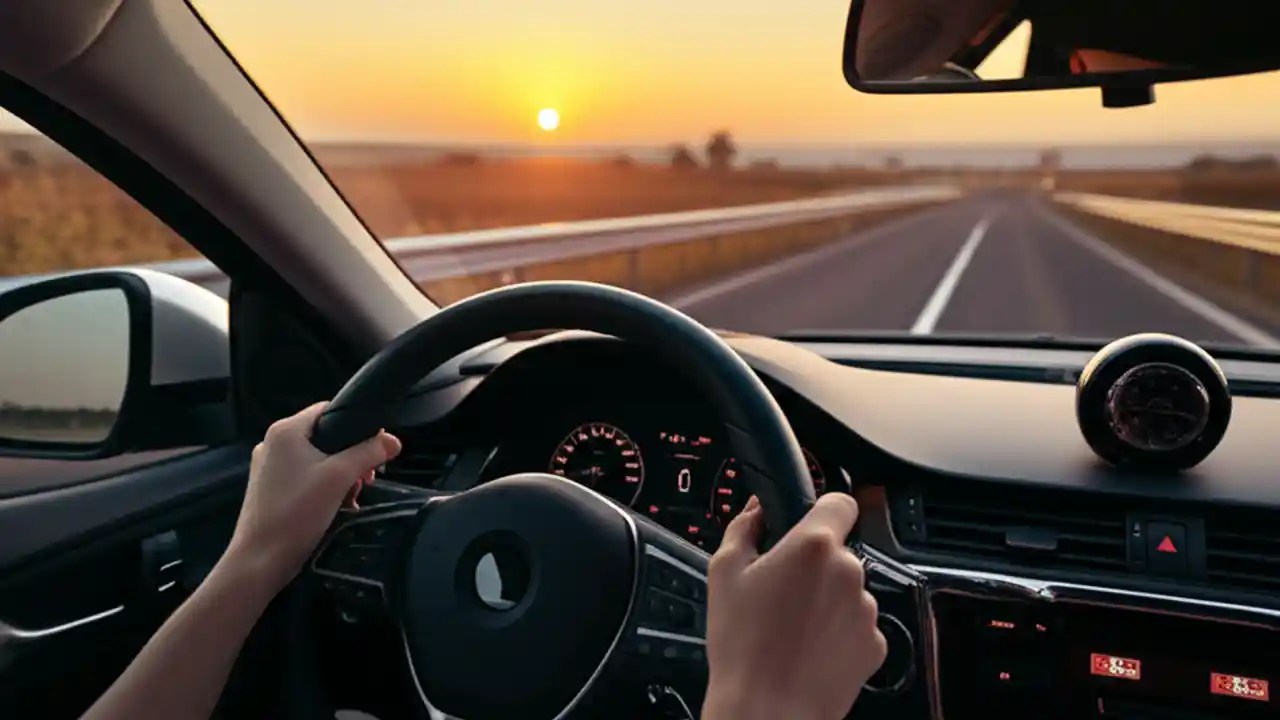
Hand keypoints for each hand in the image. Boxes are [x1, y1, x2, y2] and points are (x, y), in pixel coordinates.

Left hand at [224, 402, 401, 588]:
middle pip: (325, 436)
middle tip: (367, 478)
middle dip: (351, 456)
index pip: (328, 410)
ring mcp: (268, 468)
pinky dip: (323, 487)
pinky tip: (335, 506)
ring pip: (317, 459)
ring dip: (340, 475)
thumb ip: (368, 453)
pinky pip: (305, 477)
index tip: (376, 447)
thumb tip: (394, 441)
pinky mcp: (268, 490)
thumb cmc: (296, 513)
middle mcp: (272, 444)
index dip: (356, 424)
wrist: (260, 561)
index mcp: (285, 431)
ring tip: (351, 497)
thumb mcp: (339, 478)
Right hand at [702, 494, 885, 719]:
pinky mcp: (875, 645)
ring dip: (826, 600)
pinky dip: (837, 632)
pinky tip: (808, 649)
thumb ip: (743, 528)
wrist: (767, 710)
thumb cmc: (741, 645)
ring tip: (791, 627)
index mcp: (814, 546)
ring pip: (847, 590)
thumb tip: (756, 510)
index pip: (840, 502)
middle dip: (814, 566)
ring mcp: (866, 611)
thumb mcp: (724, 573)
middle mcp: (849, 573)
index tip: (808, 523)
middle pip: (838, 552)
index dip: (823, 509)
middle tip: (780, 591)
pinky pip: (856, 625)